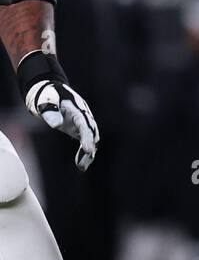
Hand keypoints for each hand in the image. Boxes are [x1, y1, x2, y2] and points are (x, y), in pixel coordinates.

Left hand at [18, 52, 99, 170]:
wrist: (50, 92)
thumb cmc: (48, 96)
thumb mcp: (46, 102)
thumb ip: (50, 112)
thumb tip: (56, 125)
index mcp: (78, 109)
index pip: (85, 125)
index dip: (87, 137)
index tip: (89, 149)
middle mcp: (84, 117)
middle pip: (91, 133)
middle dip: (90, 146)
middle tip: (87, 157)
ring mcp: (83, 123)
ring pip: (90, 139)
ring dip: (88, 153)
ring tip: (82, 167)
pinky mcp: (79, 129)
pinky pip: (85, 142)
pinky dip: (84, 153)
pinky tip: (81, 165)